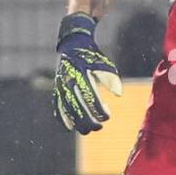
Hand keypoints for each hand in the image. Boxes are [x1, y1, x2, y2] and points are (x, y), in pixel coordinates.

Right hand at [52, 13, 122, 133]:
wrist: (72, 45)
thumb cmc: (92, 57)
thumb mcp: (104, 64)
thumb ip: (111, 79)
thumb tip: (118, 95)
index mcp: (81, 75)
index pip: (90, 98)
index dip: (98, 110)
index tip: (107, 116)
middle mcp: (68, 81)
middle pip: (76, 107)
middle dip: (88, 121)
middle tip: (99, 127)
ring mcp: (60, 86)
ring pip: (66, 110)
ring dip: (76, 123)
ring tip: (87, 130)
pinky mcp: (57, 89)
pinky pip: (57, 106)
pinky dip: (62, 118)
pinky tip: (70, 127)